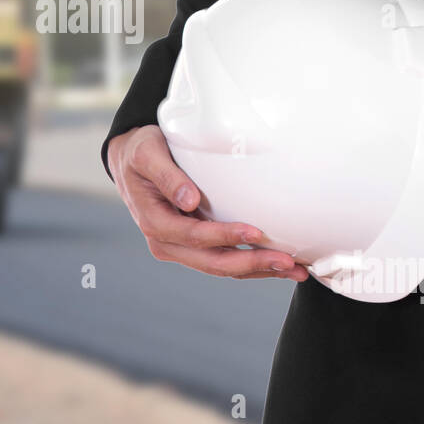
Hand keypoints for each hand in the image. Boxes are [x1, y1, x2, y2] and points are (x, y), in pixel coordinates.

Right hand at [107, 125, 308, 280]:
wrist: (130, 161)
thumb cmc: (141, 152)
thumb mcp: (147, 155)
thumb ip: (167, 176)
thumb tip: (189, 200)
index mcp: (155, 222)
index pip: (195, 236)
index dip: (226, 237)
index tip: (256, 232)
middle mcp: (167, 242)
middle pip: (213, 262)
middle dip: (252, 264)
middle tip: (287, 262)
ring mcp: (180, 247)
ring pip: (222, 267)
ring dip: (258, 270)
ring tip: (293, 270)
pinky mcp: (193, 246)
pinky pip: (223, 260)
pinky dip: (250, 265)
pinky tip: (276, 265)